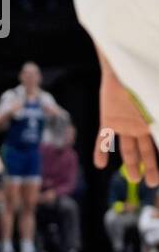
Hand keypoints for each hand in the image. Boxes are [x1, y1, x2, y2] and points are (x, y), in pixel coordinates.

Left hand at [95, 64, 158, 186]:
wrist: (126, 68)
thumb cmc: (148, 83)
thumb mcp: (157, 106)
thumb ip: (158, 117)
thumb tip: (157, 130)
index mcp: (154, 122)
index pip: (158, 146)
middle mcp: (140, 125)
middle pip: (146, 151)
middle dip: (149, 167)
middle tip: (152, 183)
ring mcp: (124, 124)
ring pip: (127, 149)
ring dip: (130, 163)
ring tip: (134, 178)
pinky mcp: (108, 119)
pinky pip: (103, 139)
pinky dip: (100, 152)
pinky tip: (99, 165)